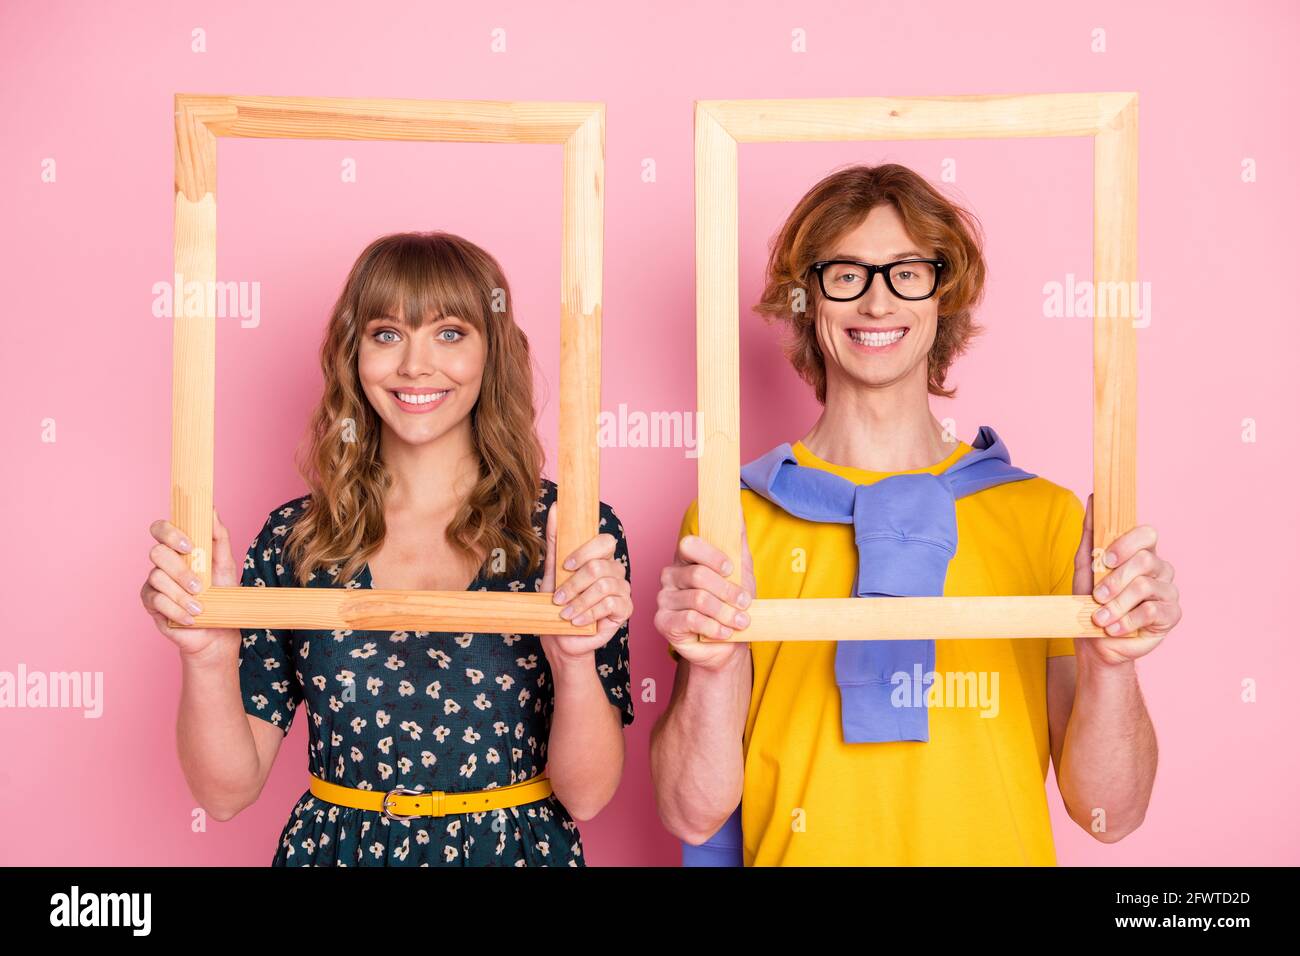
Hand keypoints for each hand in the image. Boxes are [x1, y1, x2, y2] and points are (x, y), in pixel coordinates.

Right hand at [141, 508, 241, 662]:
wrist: (218, 630)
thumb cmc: (221, 594)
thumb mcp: (225, 563)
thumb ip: (218, 536)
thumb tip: (212, 509)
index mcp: (178, 549)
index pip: (160, 529)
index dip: (169, 533)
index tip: (188, 545)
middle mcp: (163, 563)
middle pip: (157, 553)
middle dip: (180, 570)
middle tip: (200, 586)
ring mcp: (153, 583)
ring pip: (157, 578)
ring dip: (182, 595)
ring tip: (200, 607)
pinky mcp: (150, 604)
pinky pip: (156, 600)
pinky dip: (177, 610)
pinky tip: (191, 618)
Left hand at [540, 504, 632, 663]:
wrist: (561, 638)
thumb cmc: (558, 603)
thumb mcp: (552, 571)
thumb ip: (556, 540)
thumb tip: (556, 508)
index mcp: (601, 558)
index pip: (606, 541)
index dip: (586, 551)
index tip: (566, 566)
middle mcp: (615, 571)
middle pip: (601, 566)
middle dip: (574, 584)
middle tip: (557, 598)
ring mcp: (622, 590)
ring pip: (604, 586)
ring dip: (579, 601)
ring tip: (564, 613)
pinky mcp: (625, 610)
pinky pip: (610, 605)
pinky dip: (588, 613)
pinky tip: (577, 621)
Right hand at [654, 507, 755, 670]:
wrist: (727, 645)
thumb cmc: (731, 605)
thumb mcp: (741, 571)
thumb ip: (737, 540)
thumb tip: (737, 507)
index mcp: (686, 559)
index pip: (689, 545)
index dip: (711, 556)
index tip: (731, 569)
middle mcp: (671, 575)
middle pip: (698, 575)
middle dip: (727, 591)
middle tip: (745, 603)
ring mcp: (664, 599)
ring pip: (697, 599)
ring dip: (725, 612)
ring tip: (740, 621)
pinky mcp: (662, 622)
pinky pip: (689, 620)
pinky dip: (713, 627)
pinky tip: (724, 632)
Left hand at [1072, 493, 1180, 665]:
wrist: (1096, 641)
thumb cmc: (1091, 601)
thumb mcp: (1085, 565)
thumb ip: (1092, 533)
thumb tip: (1093, 497)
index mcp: (1141, 553)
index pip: (1147, 534)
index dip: (1127, 544)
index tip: (1106, 560)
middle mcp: (1159, 569)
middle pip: (1146, 560)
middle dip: (1116, 580)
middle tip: (1097, 595)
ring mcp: (1168, 591)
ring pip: (1146, 587)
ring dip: (1117, 604)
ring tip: (1100, 617)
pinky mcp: (1171, 615)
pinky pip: (1152, 612)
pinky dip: (1127, 620)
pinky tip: (1113, 628)